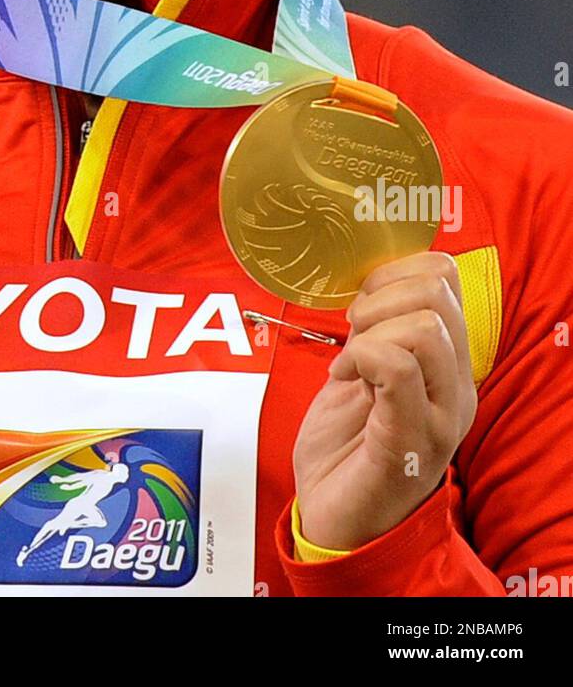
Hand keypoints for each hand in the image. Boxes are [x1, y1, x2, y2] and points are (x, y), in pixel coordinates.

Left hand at [293, 251, 477, 550]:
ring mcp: (439, 415)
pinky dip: (361, 358)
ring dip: (371, 331)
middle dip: (379, 296)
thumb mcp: (363, 368)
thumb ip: (378, 328)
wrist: (333, 516)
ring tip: (350, 360)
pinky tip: (344, 378)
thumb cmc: (345, 443)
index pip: (445, 276)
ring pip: (425, 327)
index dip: (392, 272)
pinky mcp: (409, 440)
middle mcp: (456, 385)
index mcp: (447, 361)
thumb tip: (370, 280)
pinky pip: (398, 370)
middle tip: (353, 333)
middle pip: (437, 292)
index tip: (362, 307)